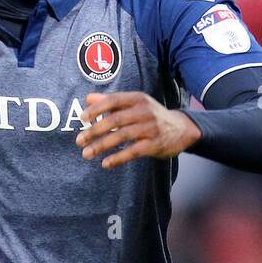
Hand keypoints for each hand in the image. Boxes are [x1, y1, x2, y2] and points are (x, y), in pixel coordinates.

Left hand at [75, 91, 200, 168]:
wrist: (182, 129)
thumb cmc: (152, 116)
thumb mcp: (134, 104)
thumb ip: (111, 102)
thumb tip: (87, 99)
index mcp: (137, 99)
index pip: (113, 100)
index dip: (97, 109)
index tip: (82, 119)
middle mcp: (144, 111)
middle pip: (115, 119)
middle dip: (95, 130)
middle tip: (79, 141)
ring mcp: (150, 128)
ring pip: (122, 136)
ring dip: (102, 145)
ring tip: (87, 154)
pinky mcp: (155, 144)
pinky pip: (133, 151)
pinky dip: (118, 158)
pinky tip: (105, 163)